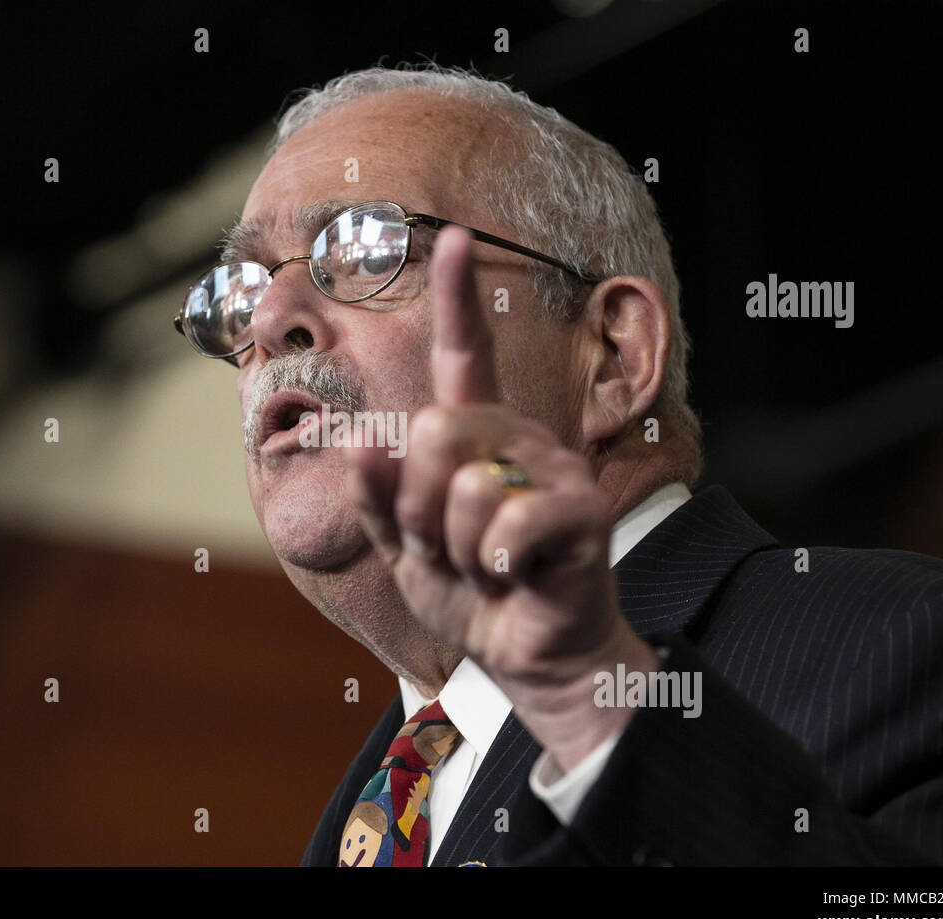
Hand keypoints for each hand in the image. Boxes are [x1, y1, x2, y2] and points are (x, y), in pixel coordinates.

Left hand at [345, 226, 658, 769]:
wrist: (525, 656)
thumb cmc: (468, 595)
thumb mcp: (403, 550)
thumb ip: (377, 500)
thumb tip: (362, 445)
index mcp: (475, 435)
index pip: (466, 355)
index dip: (458, 299)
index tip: (455, 239)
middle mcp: (518, 437)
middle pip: (434, 432)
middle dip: (418, 510)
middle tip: (447, 548)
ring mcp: (552, 470)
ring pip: (464, 486)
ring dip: (455, 549)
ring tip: (483, 566)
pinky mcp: (579, 512)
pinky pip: (504, 525)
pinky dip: (491, 567)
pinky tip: (513, 576)